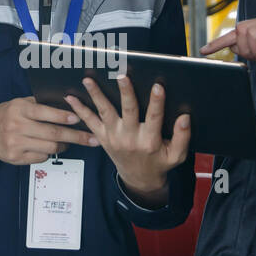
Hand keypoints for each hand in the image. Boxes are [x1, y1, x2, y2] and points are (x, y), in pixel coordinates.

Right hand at [0, 96, 98, 165]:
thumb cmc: (7, 115)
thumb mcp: (19, 103)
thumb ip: (39, 104)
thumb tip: (67, 104)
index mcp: (19, 109)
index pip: (46, 113)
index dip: (64, 116)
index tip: (79, 118)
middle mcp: (16, 126)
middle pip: (53, 134)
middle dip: (76, 136)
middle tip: (91, 138)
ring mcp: (16, 144)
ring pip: (50, 147)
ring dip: (64, 145)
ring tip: (68, 142)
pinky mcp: (16, 158)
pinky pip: (42, 157)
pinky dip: (49, 152)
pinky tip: (49, 147)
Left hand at [64, 73, 189, 202]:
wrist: (139, 179)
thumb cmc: (159, 163)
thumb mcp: (176, 155)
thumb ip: (182, 136)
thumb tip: (184, 118)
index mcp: (150, 141)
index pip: (154, 117)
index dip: (157, 102)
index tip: (158, 86)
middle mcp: (130, 138)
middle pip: (128, 111)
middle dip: (126, 93)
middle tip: (122, 76)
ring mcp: (114, 137)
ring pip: (105, 112)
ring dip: (96, 95)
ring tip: (88, 79)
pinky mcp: (102, 138)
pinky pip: (89, 122)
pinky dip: (79, 110)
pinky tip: (71, 98)